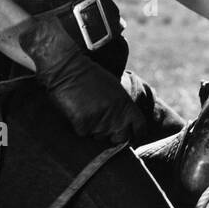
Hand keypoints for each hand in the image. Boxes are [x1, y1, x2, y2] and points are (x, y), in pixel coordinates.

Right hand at [13, 16, 146, 145]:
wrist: (68, 69)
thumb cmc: (91, 77)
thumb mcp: (115, 89)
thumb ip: (123, 108)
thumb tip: (127, 126)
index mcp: (127, 105)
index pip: (140, 129)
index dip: (135, 135)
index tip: (130, 136)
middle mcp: (117, 116)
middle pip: (121, 138)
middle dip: (113, 135)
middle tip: (103, 123)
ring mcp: (100, 122)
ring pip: (100, 137)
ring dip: (95, 130)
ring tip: (87, 111)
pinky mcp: (84, 125)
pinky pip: (83, 134)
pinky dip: (80, 126)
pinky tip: (77, 112)